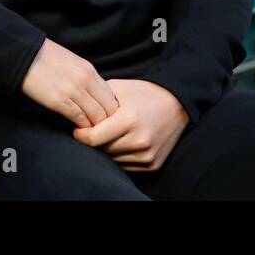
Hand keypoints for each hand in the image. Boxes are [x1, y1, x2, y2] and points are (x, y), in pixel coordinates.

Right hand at [20, 38, 119, 127]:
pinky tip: (78, 127)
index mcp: (90, 71)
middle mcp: (86, 81)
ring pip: (96, 116)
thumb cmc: (50, 59)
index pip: (112, 95)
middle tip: (101, 128)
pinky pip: (78, 118)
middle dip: (107, 120)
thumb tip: (97, 96)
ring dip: (95, 125)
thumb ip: (88, 79)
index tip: (106, 116)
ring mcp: (73, 91)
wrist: (27, 54)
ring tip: (90, 130)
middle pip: (108, 108)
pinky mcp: (58, 101)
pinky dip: (82, 125)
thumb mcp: (76, 64)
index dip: (111, 109)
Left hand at [72, 79, 190, 172]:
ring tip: (113, 134)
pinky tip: (125, 142)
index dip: (81, 135)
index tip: (80, 129)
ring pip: (112, 160)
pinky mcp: (152, 165)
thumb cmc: (145, 93)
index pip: (92, 139)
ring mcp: (147, 155)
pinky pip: (125, 166)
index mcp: (129, 119)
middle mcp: (139, 140)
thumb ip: (96, 100)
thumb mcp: (120, 87)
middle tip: (97, 129)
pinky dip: (120, 156)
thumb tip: (77, 113)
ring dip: (107, 149)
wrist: (177, 104)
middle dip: (95, 141)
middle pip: (101, 150)